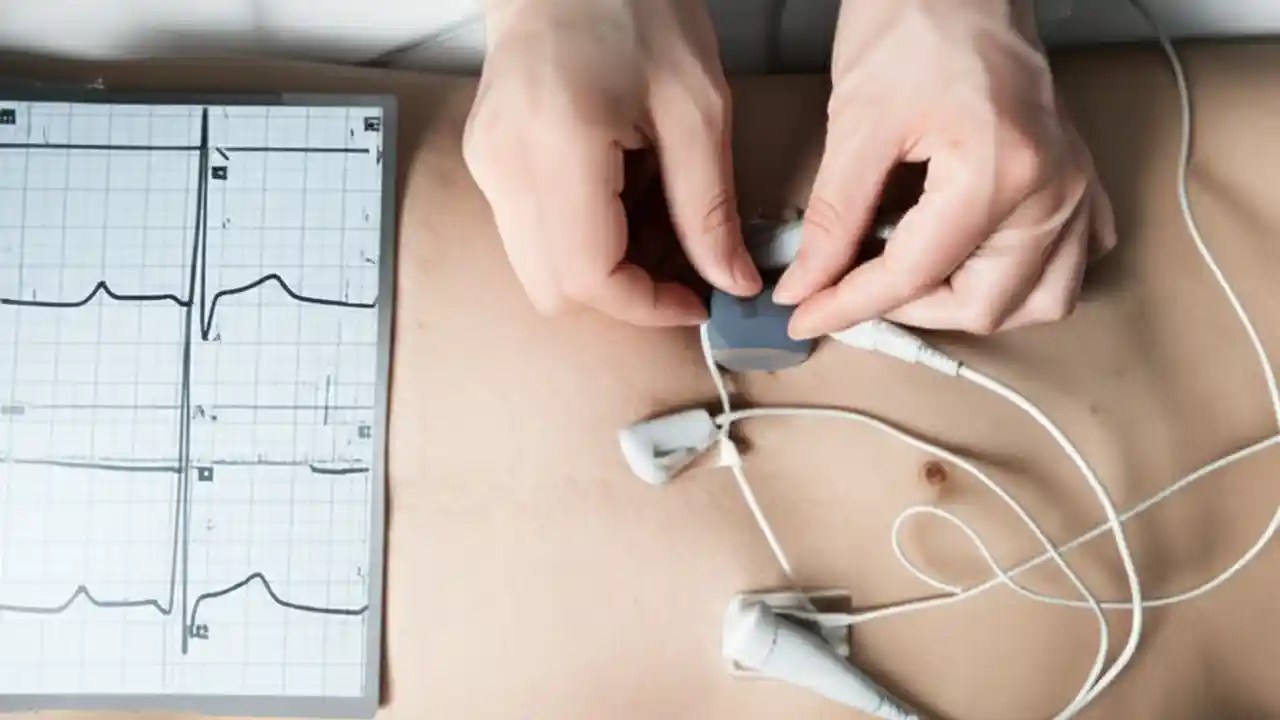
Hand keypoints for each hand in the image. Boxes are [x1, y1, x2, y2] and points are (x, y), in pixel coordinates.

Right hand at [463, 0, 761, 326]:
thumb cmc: (633, 7)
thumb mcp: (697, 107)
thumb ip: (710, 206)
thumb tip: (730, 281)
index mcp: (559, 147)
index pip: (589, 278)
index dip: (647, 307)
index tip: (696, 299)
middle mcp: (506, 167)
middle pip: (556, 291)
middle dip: (624, 294)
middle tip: (679, 259)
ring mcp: (488, 167)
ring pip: (541, 269)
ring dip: (603, 266)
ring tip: (652, 211)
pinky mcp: (488, 162)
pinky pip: (532, 234)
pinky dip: (581, 236)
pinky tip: (619, 188)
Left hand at [775, 0, 1116, 337]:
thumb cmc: (915, 24)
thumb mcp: (857, 124)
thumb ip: (833, 219)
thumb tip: (807, 284)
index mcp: (1002, 173)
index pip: (915, 276)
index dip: (847, 305)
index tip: (804, 315)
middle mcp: (1055, 190)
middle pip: (985, 306)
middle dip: (912, 312)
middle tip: (851, 290)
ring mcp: (1077, 185)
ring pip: (1042, 298)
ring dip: (972, 305)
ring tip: (911, 281)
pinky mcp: (1078, 176)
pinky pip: (1072, 259)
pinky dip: (1024, 277)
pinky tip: (975, 258)